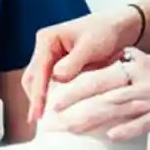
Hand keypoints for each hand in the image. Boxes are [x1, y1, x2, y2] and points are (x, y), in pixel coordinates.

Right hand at [21, 9, 140, 122]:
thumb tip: (57, 77)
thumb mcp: (90, 46)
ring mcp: (50, 57)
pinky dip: (50, 95)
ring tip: (45, 119)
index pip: (38, 70)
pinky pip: (49, 83)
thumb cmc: (104, 32)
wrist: (116, 28)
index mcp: (47, 39)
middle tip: (39, 121)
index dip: (37, 94)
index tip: (37, 114)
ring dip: (41, 98)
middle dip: (35, 99)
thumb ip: (73, 62)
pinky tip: (55, 108)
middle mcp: (44, 48)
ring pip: (38, 82)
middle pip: (32, 78)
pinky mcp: (57, 66)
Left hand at [50, 49, 149, 140]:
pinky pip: (144, 123)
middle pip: (102, 87)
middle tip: (56, 109)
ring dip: (92, 118)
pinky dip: (127, 130)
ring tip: (72, 128)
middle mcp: (144, 79)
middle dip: (76, 98)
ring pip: (117, 107)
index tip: (60, 87)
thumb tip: (121, 65)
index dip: (79, 80)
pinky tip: (111, 137)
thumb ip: (141, 66)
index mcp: (142, 64)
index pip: (103, 70)